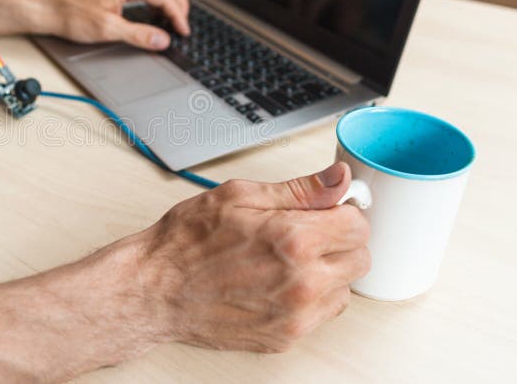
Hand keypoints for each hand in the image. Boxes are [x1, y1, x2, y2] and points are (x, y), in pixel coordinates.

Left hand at [42, 0, 190, 49]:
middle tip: (184, 25)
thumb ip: (138, 35)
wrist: (49, 9)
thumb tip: (162, 40)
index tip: (183, 30)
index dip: (178, 14)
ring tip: (175, 19)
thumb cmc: (71, 15)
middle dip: (180, 4)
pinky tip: (157, 12)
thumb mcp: (107, 29)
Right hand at [140, 162, 370, 352]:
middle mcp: (301, 283)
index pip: (358, 225)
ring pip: (345, 288)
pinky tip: (279, 282)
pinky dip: (311, 297)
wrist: (155, 290)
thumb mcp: (239, 196)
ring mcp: (296, 316)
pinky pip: (323, 314)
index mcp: (293, 240)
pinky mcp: (286, 337)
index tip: (328, 211)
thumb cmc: (187, 242)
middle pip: (360, 258)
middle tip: (306, 232)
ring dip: (328, 271)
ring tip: (287, 259)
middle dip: (340, 241)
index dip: (343, 212)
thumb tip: (339, 178)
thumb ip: (299, 189)